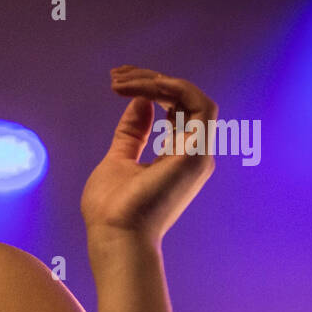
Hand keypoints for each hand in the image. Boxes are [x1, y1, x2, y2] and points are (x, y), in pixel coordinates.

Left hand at [81, 66, 217, 245]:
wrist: (115, 236)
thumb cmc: (112, 209)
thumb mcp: (118, 160)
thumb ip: (133, 133)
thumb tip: (140, 102)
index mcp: (177, 157)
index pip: (175, 110)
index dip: (150, 91)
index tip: (117, 84)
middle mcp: (194, 153)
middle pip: (184, 101)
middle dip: (151, 81)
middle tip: (117, 75)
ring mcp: (199, 153)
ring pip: (192, 98)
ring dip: (158, 82)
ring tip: (122, 81)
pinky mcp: (197, 152)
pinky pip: (198, 105)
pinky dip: (174, 89)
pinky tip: (144, 87)